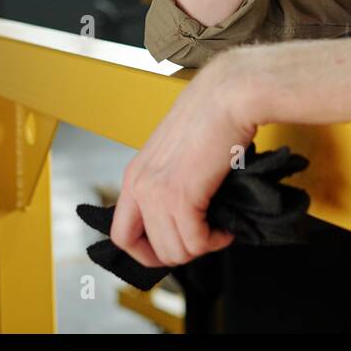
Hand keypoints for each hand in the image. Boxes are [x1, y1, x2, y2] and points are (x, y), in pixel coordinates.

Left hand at [110, 54, 261, 267]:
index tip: (175, 248)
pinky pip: (196, 241)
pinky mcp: (181, 195)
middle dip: (183, 252)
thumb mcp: (175, 154)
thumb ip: (168, 183)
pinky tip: (226, 227)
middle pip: (151, 251)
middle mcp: (139, 186)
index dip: (148, 253)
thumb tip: (182, 220)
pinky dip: (216, 241)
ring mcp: (157, 192)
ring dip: (202, 246)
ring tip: (219, 228)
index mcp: (134, 176)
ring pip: (176, 251)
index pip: (122, 237)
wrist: (227, 97)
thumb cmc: (210, 118)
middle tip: (205, 236)